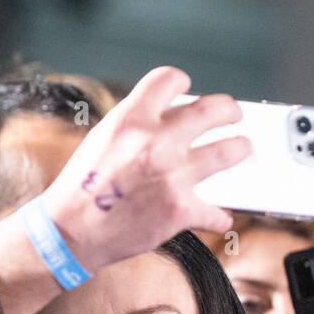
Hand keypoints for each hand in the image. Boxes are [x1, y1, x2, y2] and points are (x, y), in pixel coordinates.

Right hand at [39, 66, 249, 271]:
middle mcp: (156, 142)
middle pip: (213, 110)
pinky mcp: (180, 210)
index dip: (182, 82)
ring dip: (240, 149)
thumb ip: (138, 123)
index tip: (188, 91)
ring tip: (242, 149)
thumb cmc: (83, 187)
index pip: (171, 79)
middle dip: (229, 110)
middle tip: (234, 115)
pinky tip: (219, 215)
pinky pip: (215, 210)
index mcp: (132, 118)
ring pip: (229, 151)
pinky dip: (218, 215)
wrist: (71, 233)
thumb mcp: (103, 138)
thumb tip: (174, 117)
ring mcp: (172, 176)